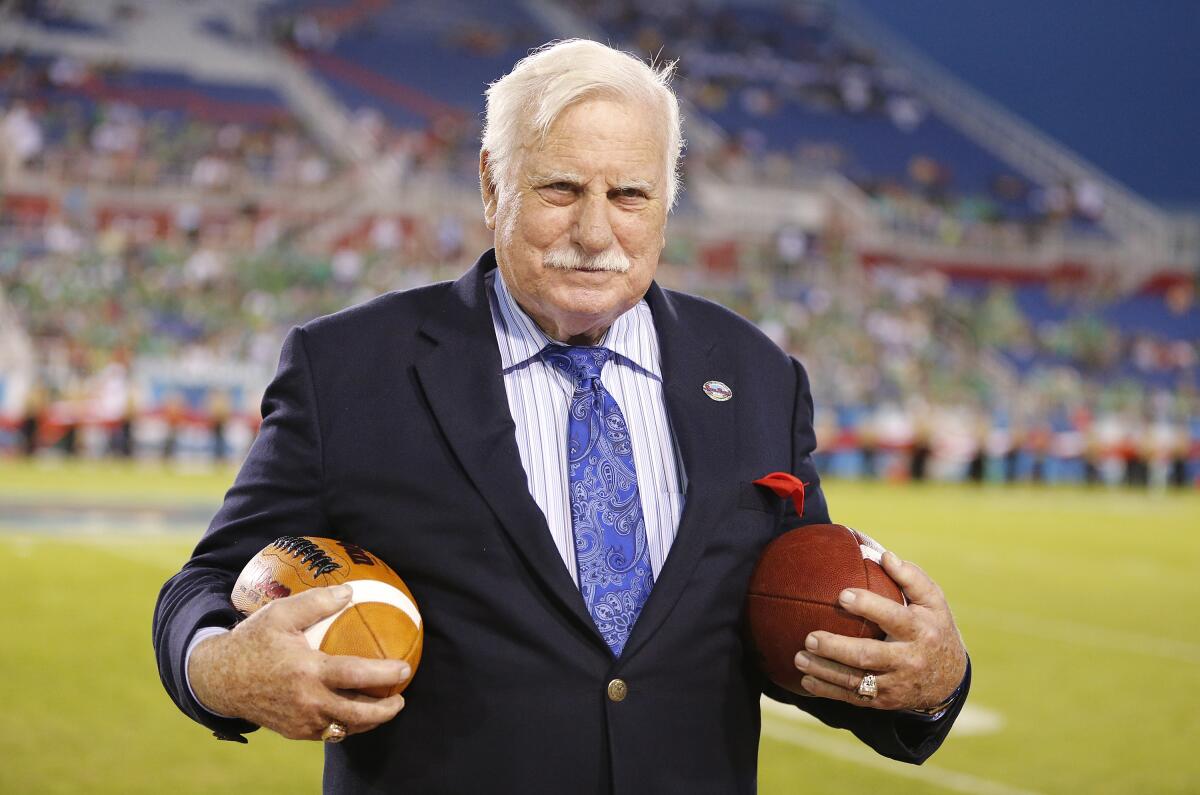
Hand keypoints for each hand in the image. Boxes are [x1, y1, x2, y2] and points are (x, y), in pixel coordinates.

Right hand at [189, 585, 410, 739]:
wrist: (219, 679)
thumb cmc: (252, 642)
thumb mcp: (280, 615)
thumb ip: (316, 602)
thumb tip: (350, 592)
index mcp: (306, 671)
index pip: (355, 675)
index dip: (384, 674)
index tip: (404, 668)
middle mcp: (306, 701)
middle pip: (358, 714)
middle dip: (386, 710)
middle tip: (400, 697)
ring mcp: (301, 721)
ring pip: (345, 727)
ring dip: (369, 721)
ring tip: (383, 707)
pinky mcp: (294, 731)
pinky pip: (328, 732)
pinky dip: (346, 724)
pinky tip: (354, 711)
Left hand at [792, 550, 966, 710]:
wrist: (950, 679)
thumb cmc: (935, 628)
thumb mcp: (934, 602)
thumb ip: (911, 577)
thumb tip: (884, 555)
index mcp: (920, 631)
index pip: (893, 617)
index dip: (868, 606)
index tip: (842, 595)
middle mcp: (908, 660)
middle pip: (869, 656)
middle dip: (837, 648)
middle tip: (810, 637)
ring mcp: (896, 684)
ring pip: (856, 681)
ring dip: (824, 671)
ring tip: (799, 658)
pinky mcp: (885, 701)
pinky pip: (853, 698)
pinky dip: (828, 691)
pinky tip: (806, 681)